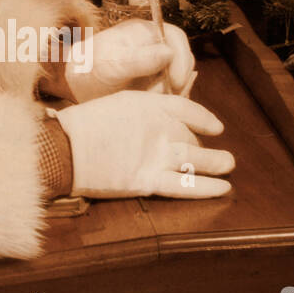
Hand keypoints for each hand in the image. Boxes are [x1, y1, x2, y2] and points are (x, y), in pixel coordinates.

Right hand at [52, 90, 235, 198]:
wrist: (64, 148)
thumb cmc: (83, 125)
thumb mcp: (116, 104)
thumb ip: (143, 111)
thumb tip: (159, 120)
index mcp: (150, 104)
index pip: (188, 108)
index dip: (205, 118)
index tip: (217, 127)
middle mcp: (160, 127)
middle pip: (192, 137)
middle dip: (205, 146)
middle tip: (219, 154)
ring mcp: (156, 155)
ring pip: (197, 160)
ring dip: (217, 163)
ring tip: (229, 166)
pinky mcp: (148, 180)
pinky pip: (185, 186)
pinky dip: (208, 188)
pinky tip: (223, 188)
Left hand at [63, 19, 195, 102]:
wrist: (77, 85)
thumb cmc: (89, 68)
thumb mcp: (111, 64)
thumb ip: (138, 59)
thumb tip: (169, 53)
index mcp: (146, 31)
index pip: (177, 39)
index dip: (181, 60)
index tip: (175, 82)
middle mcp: (156, 45)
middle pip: (182, 61)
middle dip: (175, 82)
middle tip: (159, 98)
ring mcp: (157, 64)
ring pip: (178, 79)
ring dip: (169, 93)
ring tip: (147, 101)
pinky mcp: (156, 82)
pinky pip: (170, 91)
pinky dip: (164, 100)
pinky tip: (149, 106)